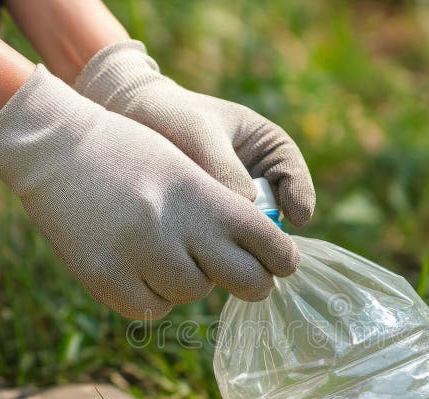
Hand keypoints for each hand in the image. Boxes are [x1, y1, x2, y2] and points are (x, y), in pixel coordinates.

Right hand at [0, 66, 297, 318]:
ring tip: (164, 250)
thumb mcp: (184, 167)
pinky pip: (153, 309)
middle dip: (254, 284)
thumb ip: (221, 210)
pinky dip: (153, 295)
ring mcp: (138, 257)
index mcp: (200, 194)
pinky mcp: (104, 281)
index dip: (282, 259)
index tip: (283, 265)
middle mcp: (175, 227)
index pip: (265, 241)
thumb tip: (259, 258)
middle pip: (245, 282)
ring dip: (190, 280)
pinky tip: (137, 266)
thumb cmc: (129, 154)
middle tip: (250, 282)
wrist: (54, 147)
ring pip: (194, 294)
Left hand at [73, 40, 314, 226]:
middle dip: (271, 232)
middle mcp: (259, 179)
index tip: (296, 217)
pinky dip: (219, 247)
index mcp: (269, 148)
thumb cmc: (169, 116)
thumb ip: (223, 168)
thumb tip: (248, 209)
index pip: (294, 176)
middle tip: (266, 249)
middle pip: (279, 213)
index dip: (300, 198)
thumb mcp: (198, 134)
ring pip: (252, 233)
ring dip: (243, 242)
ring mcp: (237, 204)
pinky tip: (205, 251)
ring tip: (230, 250)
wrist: (129, 123)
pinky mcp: (214, 224)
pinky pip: (226, 241)